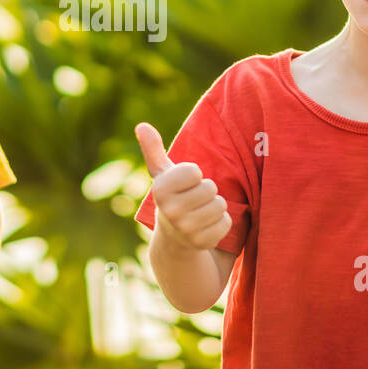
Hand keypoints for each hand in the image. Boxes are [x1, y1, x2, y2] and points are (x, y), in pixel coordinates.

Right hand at [134, 122, 231, 250]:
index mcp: (160, 190)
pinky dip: (221, 223)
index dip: (194, 176)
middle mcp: (170, 211)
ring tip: (200, 211)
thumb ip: (153, 149)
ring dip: (215, 206)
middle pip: (211, 188)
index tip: (184, 185)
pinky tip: (206, 226)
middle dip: (207, 191)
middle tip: (194, 200)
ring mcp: (185, 229)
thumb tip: (142, 126)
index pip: (195, 172)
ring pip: (221, 205)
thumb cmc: (173, 196)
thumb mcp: (162, 173)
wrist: (173, 237)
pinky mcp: (201, 242)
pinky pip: (226, 223)